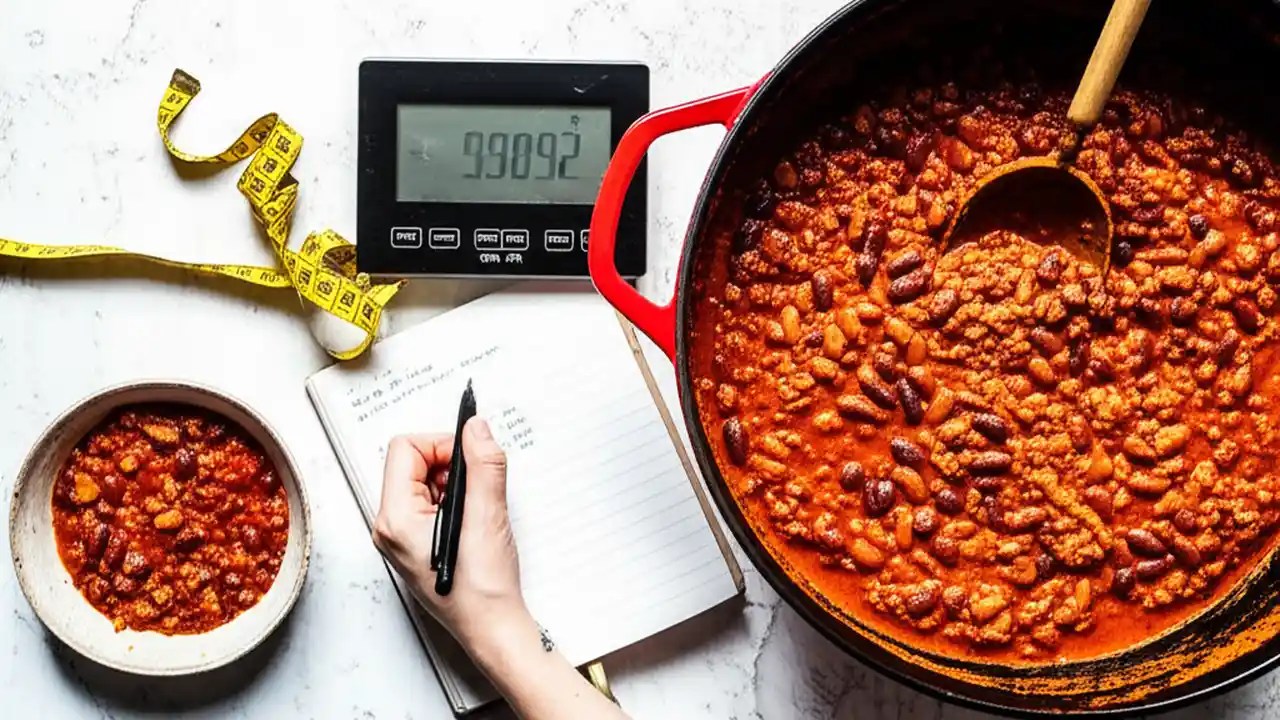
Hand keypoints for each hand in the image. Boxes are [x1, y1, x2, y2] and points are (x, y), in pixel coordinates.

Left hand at [372, 417, 527, 647]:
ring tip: (476, 510)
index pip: (405, 448)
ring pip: (422, 481)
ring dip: (453, 483)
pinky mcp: (416, 543)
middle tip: (477, 486)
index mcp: (395, 519)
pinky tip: (473, 522)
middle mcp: (390, 527)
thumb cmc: (482, 590)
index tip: (469, 457)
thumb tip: (477, 429)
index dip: (441, 444)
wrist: (491, 629)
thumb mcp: (487, 517)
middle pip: (411, 463)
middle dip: (448, 464)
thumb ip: (483, 465)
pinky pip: (429, 502)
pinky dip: (454, 500)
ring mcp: (402, 537)